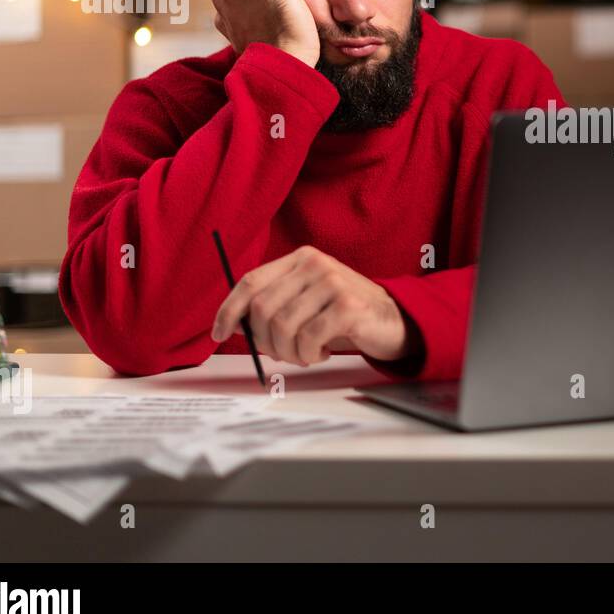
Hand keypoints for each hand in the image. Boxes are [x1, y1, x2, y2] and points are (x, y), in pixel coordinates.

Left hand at [211, 246, 408, 367]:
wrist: (395, 319)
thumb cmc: (345, 314)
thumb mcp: (308, 300)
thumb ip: (275, 304)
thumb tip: (234, 325)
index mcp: (301, 258)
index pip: (250, 281)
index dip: (229, 309)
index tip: (219, 334)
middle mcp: (315, 264)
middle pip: (263, 308)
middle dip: (264, 341)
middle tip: (280, 354)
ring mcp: (333, 283)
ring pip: (283, 327)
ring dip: (288, 352)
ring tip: (305, 354)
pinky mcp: (348, 306)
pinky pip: (308, 339)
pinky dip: (308, 355)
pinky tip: (322, 352)